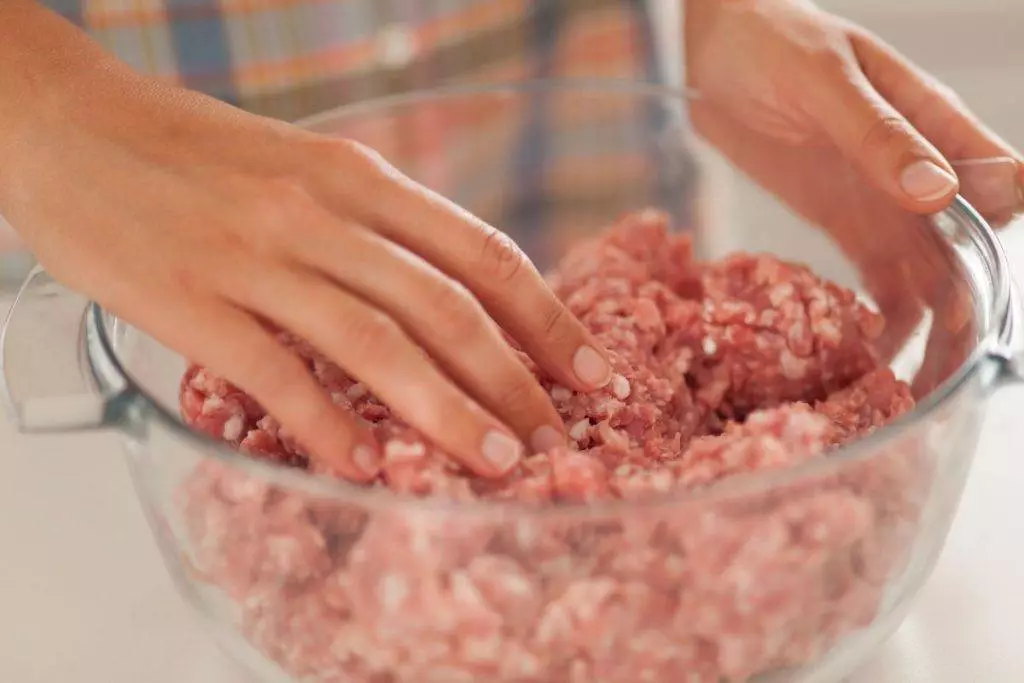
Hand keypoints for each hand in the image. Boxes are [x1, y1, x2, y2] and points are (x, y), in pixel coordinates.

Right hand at [0, 18, 612, 480]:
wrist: (69, 124)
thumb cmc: (194, 153)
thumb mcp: (306, 166)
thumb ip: (376, 225)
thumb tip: (451, 296)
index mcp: (359, 177)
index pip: (482, 254)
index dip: (549, 319)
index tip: (593, 372)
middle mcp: (320, 213)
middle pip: (446, 307)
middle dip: (513, 380)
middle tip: (554, 440)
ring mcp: (255, 256)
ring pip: (376, 343)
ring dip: (445, 410)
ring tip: (494, 462)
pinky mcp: (188, 299)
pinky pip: (275, 373)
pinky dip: (327, 424)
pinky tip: (364, 466)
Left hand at [685, 0, 1021, 395]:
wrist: (715, 46)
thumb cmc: (774, 40)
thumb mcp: (824, 80)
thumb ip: (878, 135)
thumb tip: (941, 192)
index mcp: (934, 125)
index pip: (999, 185)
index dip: (998, 235)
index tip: (981, 284)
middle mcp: (919, 172)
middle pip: (966, 251)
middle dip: (964, 309)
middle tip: (947, 369)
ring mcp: (882, 200)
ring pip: (923, 276)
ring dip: (923, 329)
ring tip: (907, 385)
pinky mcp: (842, 222)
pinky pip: (873, 278)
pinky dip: (875, 318)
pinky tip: (867, 356)